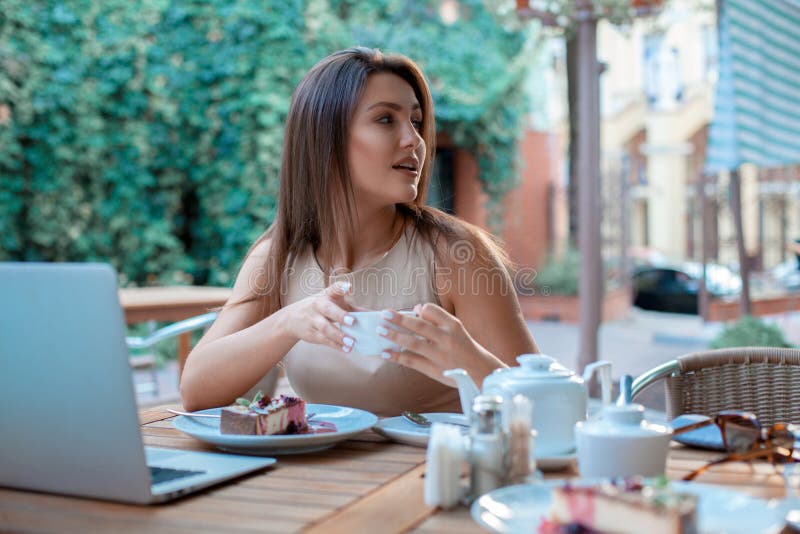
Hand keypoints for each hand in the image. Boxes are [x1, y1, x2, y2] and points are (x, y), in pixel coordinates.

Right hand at [276, 281, 356, 352]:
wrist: (292, 319)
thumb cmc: (321, 308)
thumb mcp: (333, 303)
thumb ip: (353, 308)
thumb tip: (374, 315)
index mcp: (326, 295)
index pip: (333, 289)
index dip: (340, 287)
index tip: (348, 287)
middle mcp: (318, 306)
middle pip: (328, 310)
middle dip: (340, 315)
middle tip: (352, 321)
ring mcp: (313, 320)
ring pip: (326, 328)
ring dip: (339, 336)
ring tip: (352, 342)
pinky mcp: (311, 334)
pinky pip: (324, 340)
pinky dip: (335, 345)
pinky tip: (346, 349)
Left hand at [376, 303, 502, 384]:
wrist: (479, 371)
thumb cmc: (464, 347)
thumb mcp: (457, 329)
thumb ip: (437, 319)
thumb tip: (415, 310)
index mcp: (453, 325)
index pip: (431, 311)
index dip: (418, 310)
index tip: (408, 311)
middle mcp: (446, 338)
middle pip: (419, 326)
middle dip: (400, 319)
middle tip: (384, 314)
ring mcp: (440, 355)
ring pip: (413, 343)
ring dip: (394, 336)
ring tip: (380, 330)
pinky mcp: (434, 370)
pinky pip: (412, 361)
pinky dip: (397, 356)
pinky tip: (385, 352)